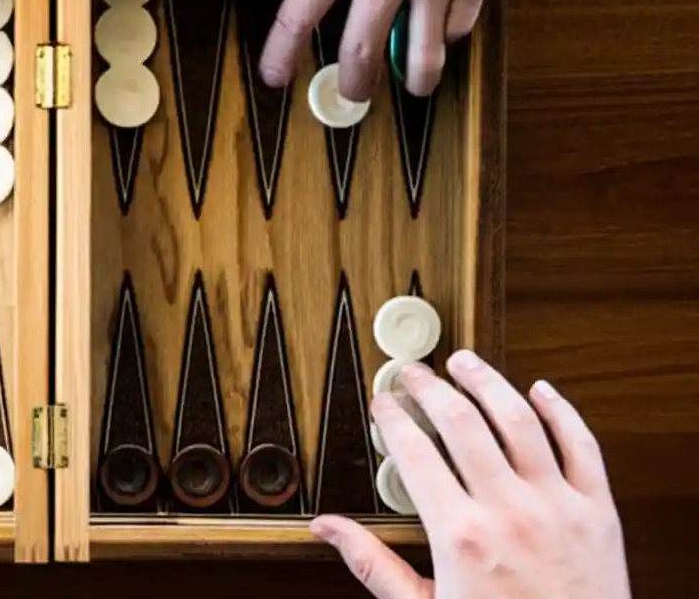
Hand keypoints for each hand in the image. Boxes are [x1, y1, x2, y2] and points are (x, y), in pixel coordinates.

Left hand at [259, 0, 505, 98]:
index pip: (298, 17)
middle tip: (355, 94)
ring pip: (423, 55)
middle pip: (360, 53)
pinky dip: (450, 30)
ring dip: (417, 79)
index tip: (277, 77)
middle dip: (356, 83)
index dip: (282, 54)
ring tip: (417, 86)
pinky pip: (461, 21)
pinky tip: (445, 28)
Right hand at [312, 350, 630, 598]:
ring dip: (488, 382)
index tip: (384, 401)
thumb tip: (327, 529)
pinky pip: (583, 446)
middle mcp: (509, 512)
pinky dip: (562, 411)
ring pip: (520, 420)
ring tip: (466, 362)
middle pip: (462, 422)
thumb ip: (372, 562)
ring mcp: (557, 506)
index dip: (393, 416)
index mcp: (461, 535)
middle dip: (430, 387)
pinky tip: (542, 391)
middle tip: (415, 371)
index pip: (415, 451)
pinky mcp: (599, 512)